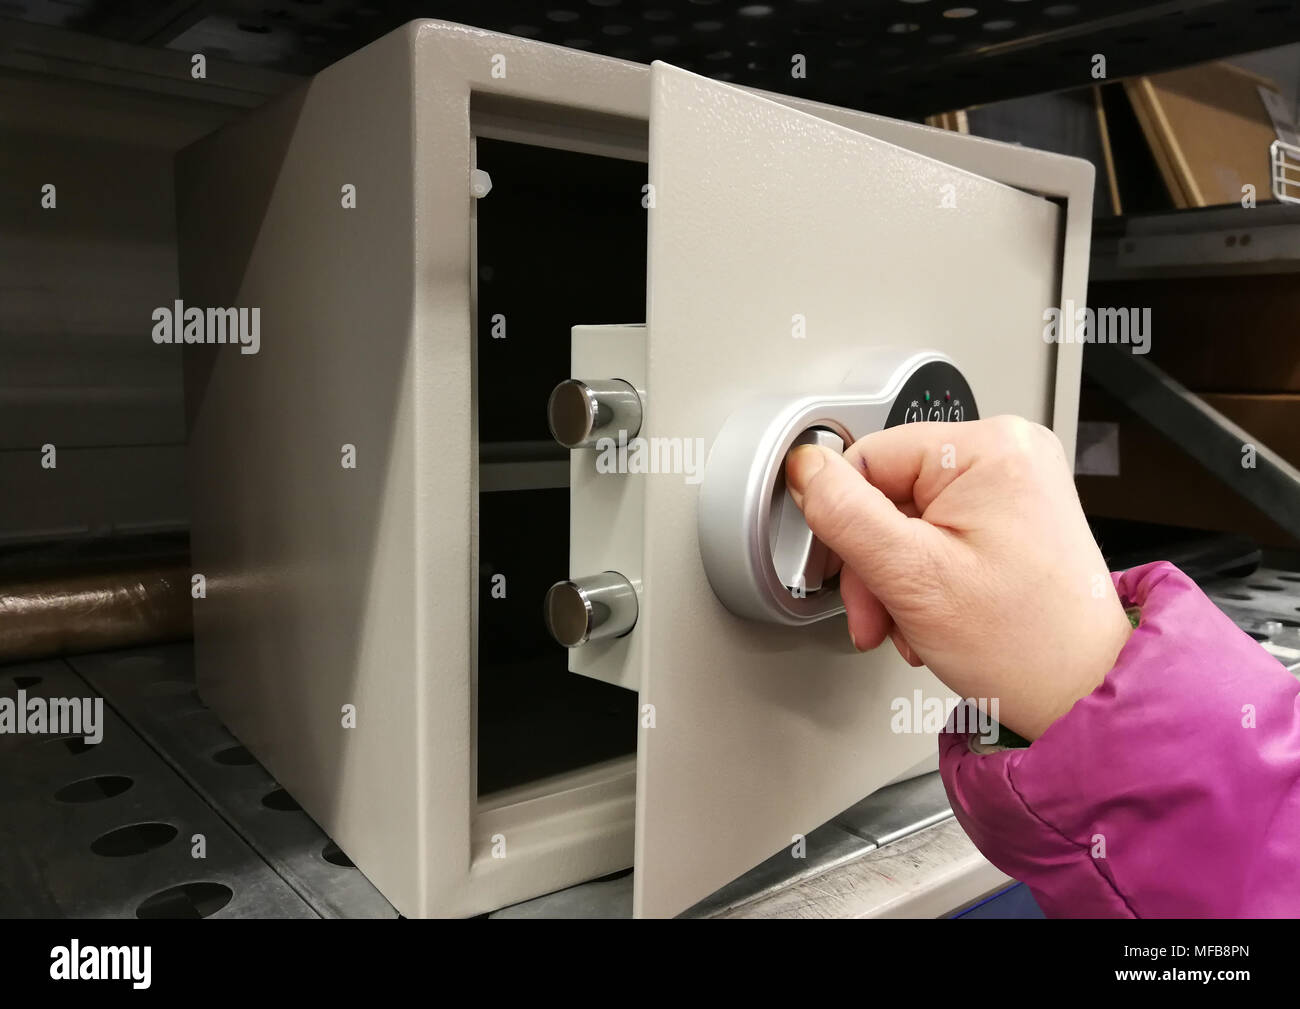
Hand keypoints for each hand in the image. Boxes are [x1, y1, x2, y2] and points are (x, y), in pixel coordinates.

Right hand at [785, 415, 1131, 740]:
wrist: (1086, 696)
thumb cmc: (1025, 645)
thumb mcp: (911, 576)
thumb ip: (845, 514)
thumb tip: (804, 468)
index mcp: (990, 447)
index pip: (867, 459)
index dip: (843, 522)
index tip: (846, 575)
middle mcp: (1009, 452)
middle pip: (887, 493)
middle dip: (872, 564)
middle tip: (877, 615)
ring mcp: (1016, 485)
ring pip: (907, 520)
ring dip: (894, 580)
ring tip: (910, 625)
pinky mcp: (1016, 516)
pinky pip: (939, 535)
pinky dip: (923, 580)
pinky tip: (930, 617)